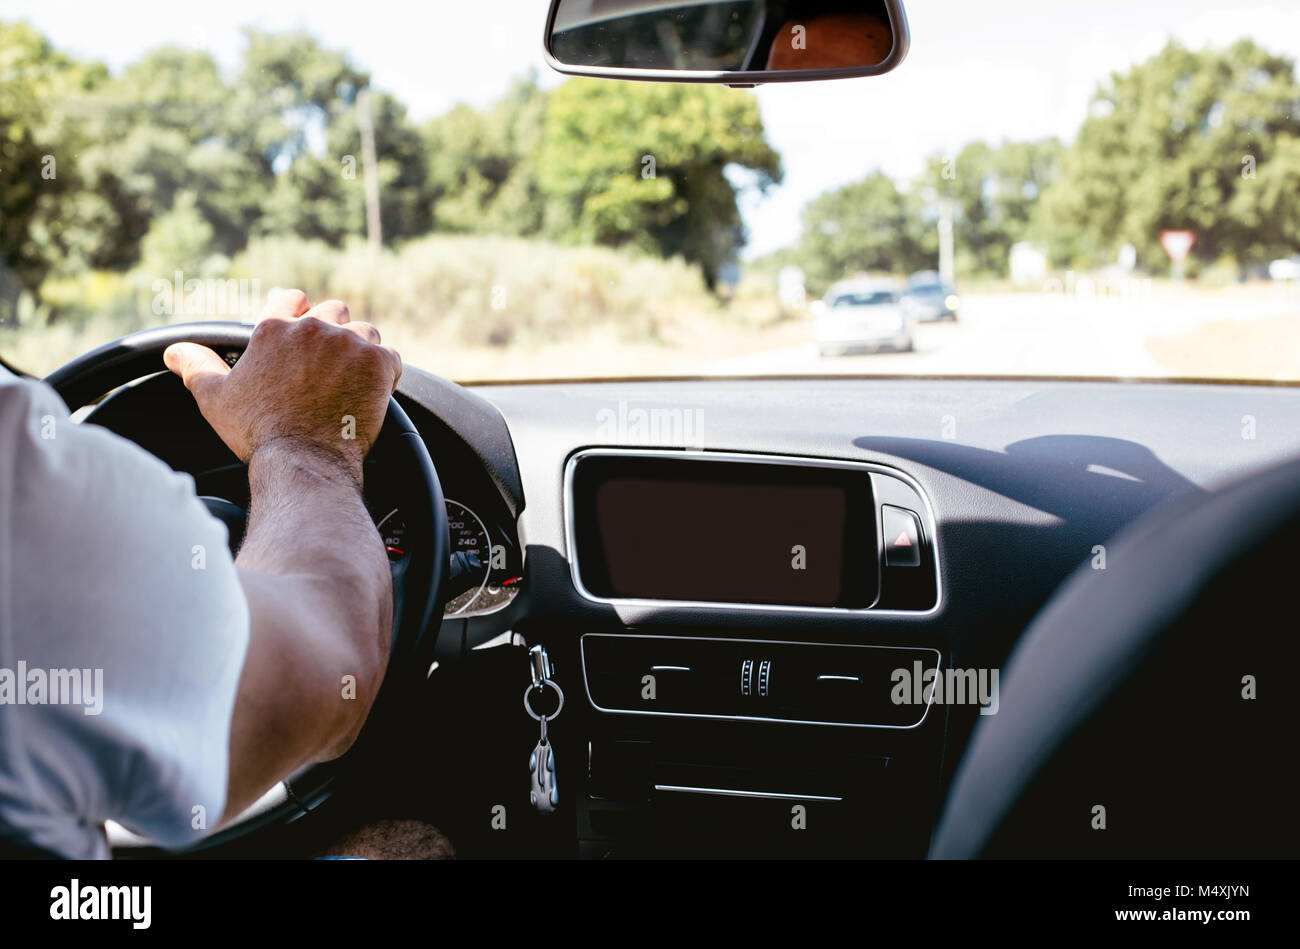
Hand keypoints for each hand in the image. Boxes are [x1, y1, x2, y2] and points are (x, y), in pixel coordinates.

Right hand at [163, 289, 401, 481]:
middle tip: (329, 366)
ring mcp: (349, 344)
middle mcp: (314, 328)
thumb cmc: (259, 432)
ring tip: (352, 380)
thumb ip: (197, 366)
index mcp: (274, 329)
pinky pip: (390, 357)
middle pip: (334, 311)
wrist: (303, 461)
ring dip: (361, 350)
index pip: (292, 298)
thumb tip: (176, 351)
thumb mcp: (215, 398)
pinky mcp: (378, 364)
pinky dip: (385, 372)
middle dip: (334, 333)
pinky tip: (372, 393)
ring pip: (366, 331)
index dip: (299, 313)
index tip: (304, 333)